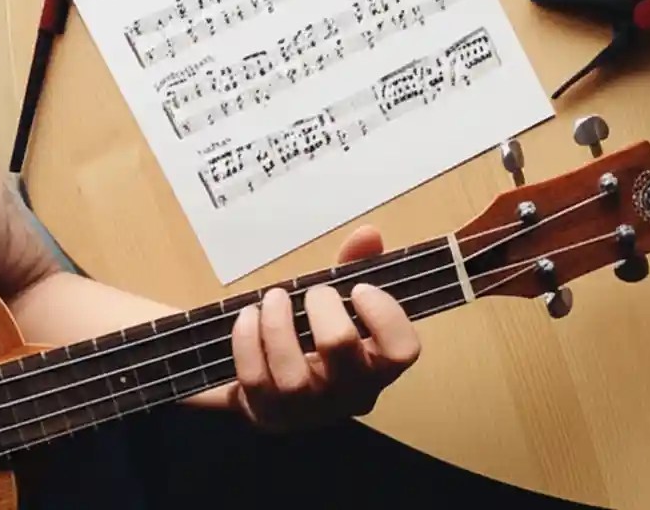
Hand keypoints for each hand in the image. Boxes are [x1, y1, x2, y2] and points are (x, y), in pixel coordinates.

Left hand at [228, 224, 420, 431]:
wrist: (268, 383)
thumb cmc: (314, 336)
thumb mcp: (340, 302)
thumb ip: (357, 266)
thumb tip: (369, 234)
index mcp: (378, 365)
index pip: (402, 350)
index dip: (384, 313)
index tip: (359, 288)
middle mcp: (350, 394)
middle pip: (341, 346)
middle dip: (321, 306)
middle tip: (313, 293)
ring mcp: (308, 410)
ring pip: (293, 373)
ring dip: (277, 324)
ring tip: (273, 299)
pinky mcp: (268, 415)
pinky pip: (255, 378)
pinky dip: (247, 341)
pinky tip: (247, 318)